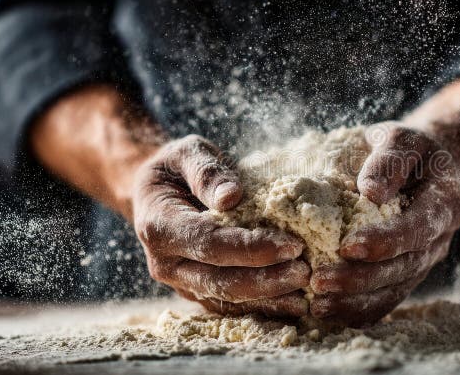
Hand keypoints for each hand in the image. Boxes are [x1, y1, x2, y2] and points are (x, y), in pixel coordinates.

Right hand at [132, 135, 310, 316]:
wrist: (153, 192)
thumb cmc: (176, 168)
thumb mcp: (187, 153)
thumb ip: (207, 172)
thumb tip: (232, 195)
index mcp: (158, 227)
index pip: (210, 243)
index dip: (251, 247)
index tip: (291, 245)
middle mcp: (165, 264)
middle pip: (219, 281)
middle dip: (265, 281)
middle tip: (305, 272)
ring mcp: (180, 282)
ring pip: (226, 299)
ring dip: (268, 299)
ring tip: (305, 290)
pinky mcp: (196, 291)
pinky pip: (230, 306)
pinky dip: (261, 306)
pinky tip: (292, 303)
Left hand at [309, 122, 459, 324]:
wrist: (426, 165)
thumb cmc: (407, 148)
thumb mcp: (401, 137)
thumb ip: (390, 160)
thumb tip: (370, 192)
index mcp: (447, 202)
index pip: (417, 228)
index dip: (385, 241)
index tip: (348, 246)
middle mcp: (441, 238)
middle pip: (404, 267)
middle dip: (361, 279)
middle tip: (319, 281)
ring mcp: (426, 260)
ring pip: (395, 289)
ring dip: (356, 301)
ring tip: (318, 304)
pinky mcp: (408, 273)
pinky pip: (387, 298)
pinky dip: (359, 310)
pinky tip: (329, 314)